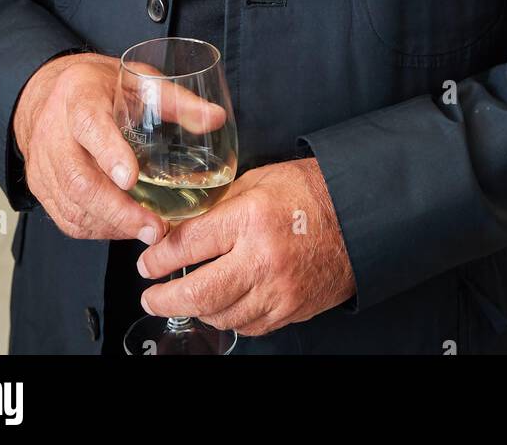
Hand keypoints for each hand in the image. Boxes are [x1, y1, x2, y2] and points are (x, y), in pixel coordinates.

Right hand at [12, 52, 223, 242]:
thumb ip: (175, 101)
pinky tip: (124, 228)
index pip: (89, 126)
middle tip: (154, 226)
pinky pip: (67, 218)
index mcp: (80, 97)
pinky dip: (97, 229)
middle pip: (78, 178)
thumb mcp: (137, 80)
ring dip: (112, 225)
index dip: (109, 153)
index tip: (132, 178)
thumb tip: (215, 118)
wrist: (50, 93)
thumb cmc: (99, 87)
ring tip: (148, 231)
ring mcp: (43, 164)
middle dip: (118, 209)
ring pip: (71, 205)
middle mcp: (55, 132)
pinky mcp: (40, 188)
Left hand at [136, 157, 355, 336]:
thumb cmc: (309, 193)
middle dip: (164, 298)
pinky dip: (228, 317)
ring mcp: (278, 290)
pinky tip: (221, 304)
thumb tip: (178, 226)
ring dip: (196, 309)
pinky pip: (247, 325)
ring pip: (221, 315)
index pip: (189, 245)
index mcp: (250, 218)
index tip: (147, 263)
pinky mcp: (290, 310)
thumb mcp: (257, 182)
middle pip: (198, 292)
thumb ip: (217, 205)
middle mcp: (262, 259)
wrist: (359, 215)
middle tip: (150, 297)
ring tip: (184, 298)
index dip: (159, 258)